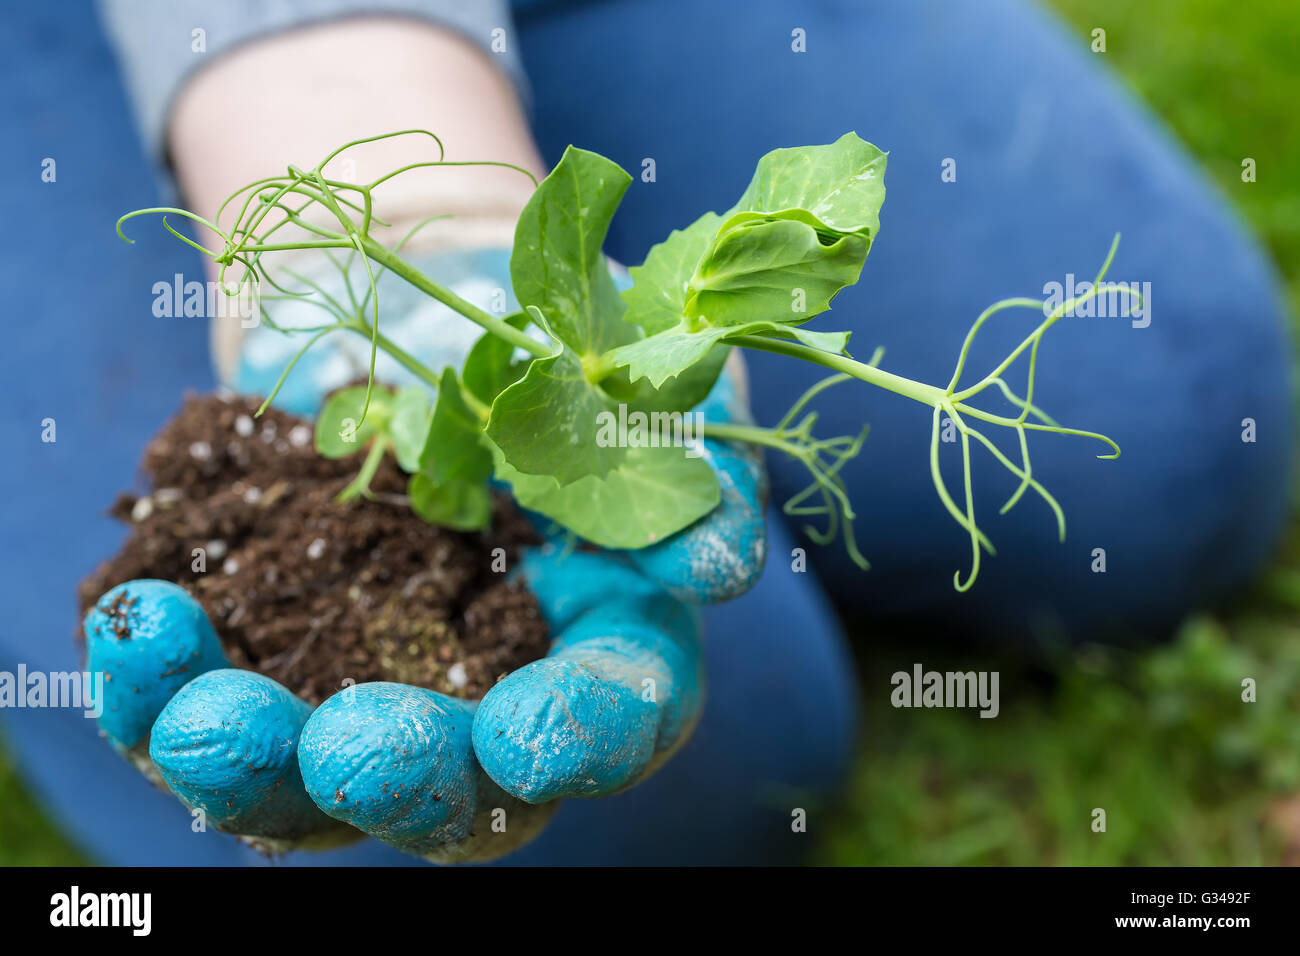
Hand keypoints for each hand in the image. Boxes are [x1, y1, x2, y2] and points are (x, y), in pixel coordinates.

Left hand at [84, 247, 767, 860]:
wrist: (434, 312)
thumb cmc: (568, 352)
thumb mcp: (646, 388)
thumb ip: (687, 473)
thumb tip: (715, 569)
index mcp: (607, 644)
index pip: (613, 721)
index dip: (579, 738)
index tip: (528, 735)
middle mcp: (493, 695)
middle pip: (457, 789)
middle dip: (402, 777)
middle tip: (347, 748)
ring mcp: (374, 682)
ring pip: (310, 781)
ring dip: (252, 765)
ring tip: (197, 714)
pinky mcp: (271, 645)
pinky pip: (205, 698)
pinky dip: (164, 681)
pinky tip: (140, 625)